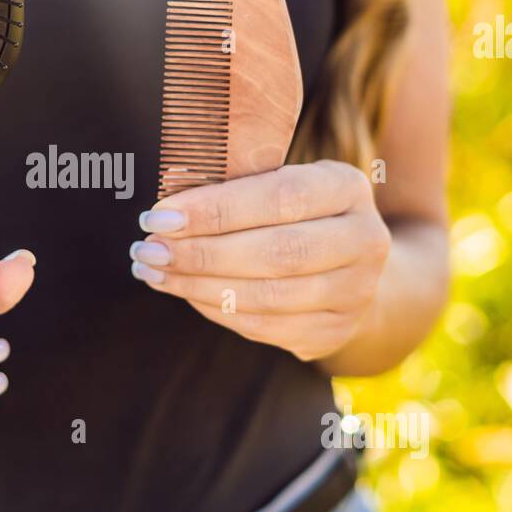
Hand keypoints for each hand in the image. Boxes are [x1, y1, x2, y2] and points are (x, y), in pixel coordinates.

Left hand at [129, 161, 389, 361]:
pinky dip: (215, 309)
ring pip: (267, 295)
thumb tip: (165, 207)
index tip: (160, 216)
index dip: (216, 209)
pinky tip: (183, 291)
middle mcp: (365, 240)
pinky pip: (264, 326)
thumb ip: (237, 186)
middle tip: (147, 249)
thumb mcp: (282, 180)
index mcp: (349, 187)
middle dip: (200, 252)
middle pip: (276, 253)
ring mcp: (355, 292)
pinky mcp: (333, 331)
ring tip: (152, 270)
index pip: (280, 197)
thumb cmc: (295, 210)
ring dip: (197, 285)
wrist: (351, 263)